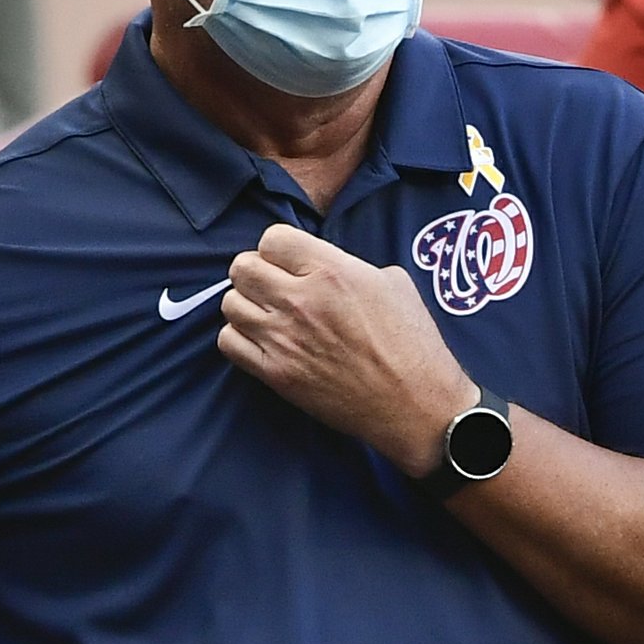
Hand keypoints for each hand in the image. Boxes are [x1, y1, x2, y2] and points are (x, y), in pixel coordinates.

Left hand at [219, 224, 473, 469]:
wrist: (414, 404)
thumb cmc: (412, 344)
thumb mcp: (392, 283)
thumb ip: (347, 264)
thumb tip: (321, 265)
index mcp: (331, 271)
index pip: (272, 239)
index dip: (280, 249)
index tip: (290, 262)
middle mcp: (300, 301)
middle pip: (242, 268)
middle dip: (256, 272)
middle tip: (273, 285)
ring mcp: (284, 338)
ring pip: (230, 303)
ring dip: (246, 304)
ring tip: (267, 314)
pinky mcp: (276, 373)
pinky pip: (229, 342)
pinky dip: (240, 337)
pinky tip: (262, 340)